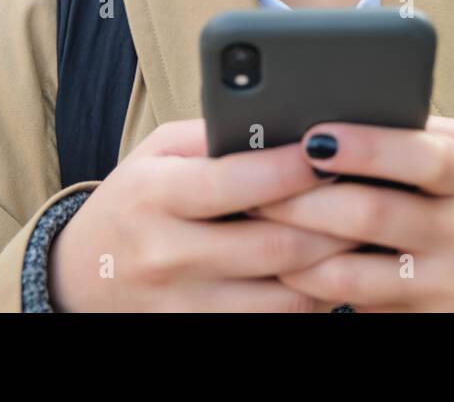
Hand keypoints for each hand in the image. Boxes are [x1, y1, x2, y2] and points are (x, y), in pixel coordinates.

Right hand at [48, 118, 359, 311]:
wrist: (82, 278)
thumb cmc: (135, 202)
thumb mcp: (158, 153)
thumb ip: (215, 135)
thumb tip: (284, 119)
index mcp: (154, 195)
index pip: (236, 182)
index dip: (292, 168)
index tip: (330, 152)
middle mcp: (167, 255)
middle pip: (274, 246)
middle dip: (333, 221)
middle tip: (370, 195)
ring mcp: (183, 306)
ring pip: (284, 296)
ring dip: (333, 266)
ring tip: (361, 235)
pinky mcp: (198, 334)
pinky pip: (274, 324)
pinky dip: (310, 299)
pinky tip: (330, 273)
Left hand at [248, 115, 453, 311]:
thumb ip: (416, 132)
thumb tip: (338, 108)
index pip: (422, 157)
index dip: (366, 147)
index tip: (314, 137)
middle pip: (372, 216)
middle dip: (303, 201)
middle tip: (254, 188)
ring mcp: (449, 287)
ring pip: (353, 276)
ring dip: (295, 254)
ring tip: (260, 230)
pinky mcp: (431, 324)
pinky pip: (360, 310)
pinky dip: (317, 290)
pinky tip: (290, 268)